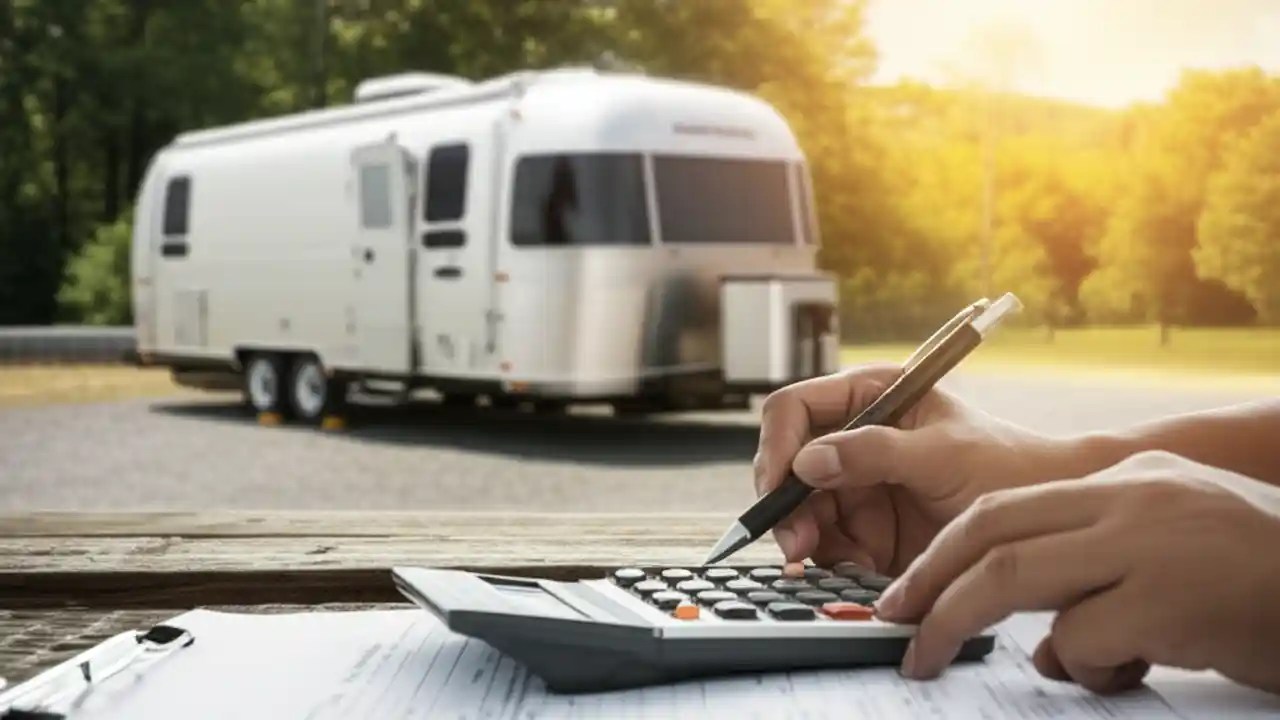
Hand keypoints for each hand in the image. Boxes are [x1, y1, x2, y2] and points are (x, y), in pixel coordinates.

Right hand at [755, 365, 1078, 574]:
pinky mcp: (866, 528)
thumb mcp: (944, 455)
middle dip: (788, 505)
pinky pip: (826, 545)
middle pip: (788, 465)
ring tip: (839, 562)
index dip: (778, 445)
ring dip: (809, 539)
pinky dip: (834, 560)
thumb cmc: (1009, 468)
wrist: (1044, 522)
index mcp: (871, 397)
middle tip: (798, 543)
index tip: (779, 484)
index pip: (796, 409)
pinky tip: (862, 568)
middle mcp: (855, 437)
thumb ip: (875, 452)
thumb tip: (809, 460)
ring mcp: (858, 485)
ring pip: (801, 511)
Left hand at [876, 450, 1279, 694]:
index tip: (909, 591)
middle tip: (894, 623)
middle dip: (929, 579)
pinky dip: (1079, 668)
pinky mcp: (1168, 600)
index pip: (1008, 506)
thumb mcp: (1175, 556)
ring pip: (1013, 575)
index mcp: (1127, 483)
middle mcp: (1130, 500)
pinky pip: (1082, 639)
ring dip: (959, 620)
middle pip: (993, 530)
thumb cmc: (1266, 585)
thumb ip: (1103, 580)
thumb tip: (1049, 648)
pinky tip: (1116, 674)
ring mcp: (1148, 545)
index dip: (946, 551)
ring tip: (930, 658)